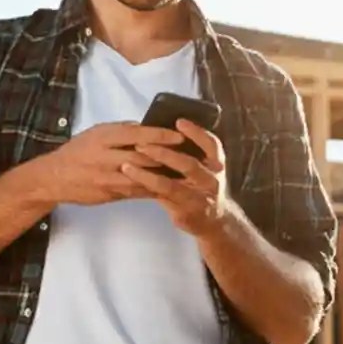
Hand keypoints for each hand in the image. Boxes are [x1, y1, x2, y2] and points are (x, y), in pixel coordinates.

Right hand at [30, 121, 180, 205]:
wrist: (54, 178)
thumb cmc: (77, 151)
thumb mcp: (95, 133)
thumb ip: (120, 131)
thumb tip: (146, 128)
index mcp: (103, 137)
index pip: (137, 134)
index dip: (160, 136)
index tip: (179, 136)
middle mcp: (106, 157)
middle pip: (143, 158)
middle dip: (167, 158)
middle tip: (189, 156)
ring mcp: (107, 178)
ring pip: (142, 178)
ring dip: (164, 176)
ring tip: (185, 174)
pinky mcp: (109, 194)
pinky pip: (136, 192)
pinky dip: (153, 189)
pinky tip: (168, 188)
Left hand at [120, 118, 229, 236]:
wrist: (216, 221)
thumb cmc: (202, 186)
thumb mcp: (204, 167)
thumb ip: (188, 151)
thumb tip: (158, 130)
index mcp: (216, 164)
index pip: (210, 144)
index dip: (196, 133)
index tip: (179, 122)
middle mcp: (211, 180)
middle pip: (189, 164)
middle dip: (164, 153)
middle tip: (140, 144)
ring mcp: (199, 199)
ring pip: (170, 186)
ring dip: (147, 175)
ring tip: (126, 167)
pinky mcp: (185, 213)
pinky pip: (161, 200)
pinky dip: (145, 191)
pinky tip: (129, 184)